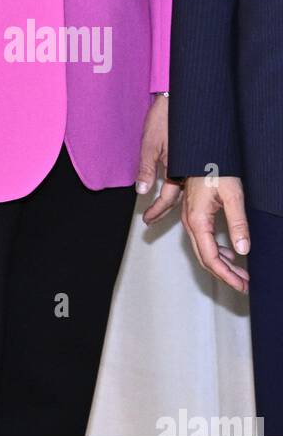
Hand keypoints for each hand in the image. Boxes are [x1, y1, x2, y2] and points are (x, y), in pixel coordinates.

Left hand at [137, 93, 181, 222]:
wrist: (174, 99)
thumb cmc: (162, 118)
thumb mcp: (150, 143)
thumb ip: (147, 168)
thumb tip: (142, 191)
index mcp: (179, 168)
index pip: (169, 198)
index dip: (158, 211)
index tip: (147, 220)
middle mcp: (187, 169)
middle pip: (177, 197)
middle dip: (164, 210)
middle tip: (150, 220)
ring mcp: (188, 163)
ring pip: (181, 188)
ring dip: (169, 199)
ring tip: (156, 209)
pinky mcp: (187, 156)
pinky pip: (182, 176)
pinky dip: (174, 185)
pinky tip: (167, 188)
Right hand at [179, 174, 249, 293]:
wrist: (199, 150)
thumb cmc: (215, 168)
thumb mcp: (233, 195)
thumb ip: (238, 223)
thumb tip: (243, 249)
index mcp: (197, 220)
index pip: (211, 258)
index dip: (226, 275)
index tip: (242, 285)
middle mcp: (190, 222)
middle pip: (205, 257)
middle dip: (225, 274)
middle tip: (244, 284)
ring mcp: (189, 218)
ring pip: (203, 250)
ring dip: (221, 264)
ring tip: (241, 273)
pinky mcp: (193, 214)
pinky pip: (202, 239)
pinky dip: (216, 251)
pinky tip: (229, 254)